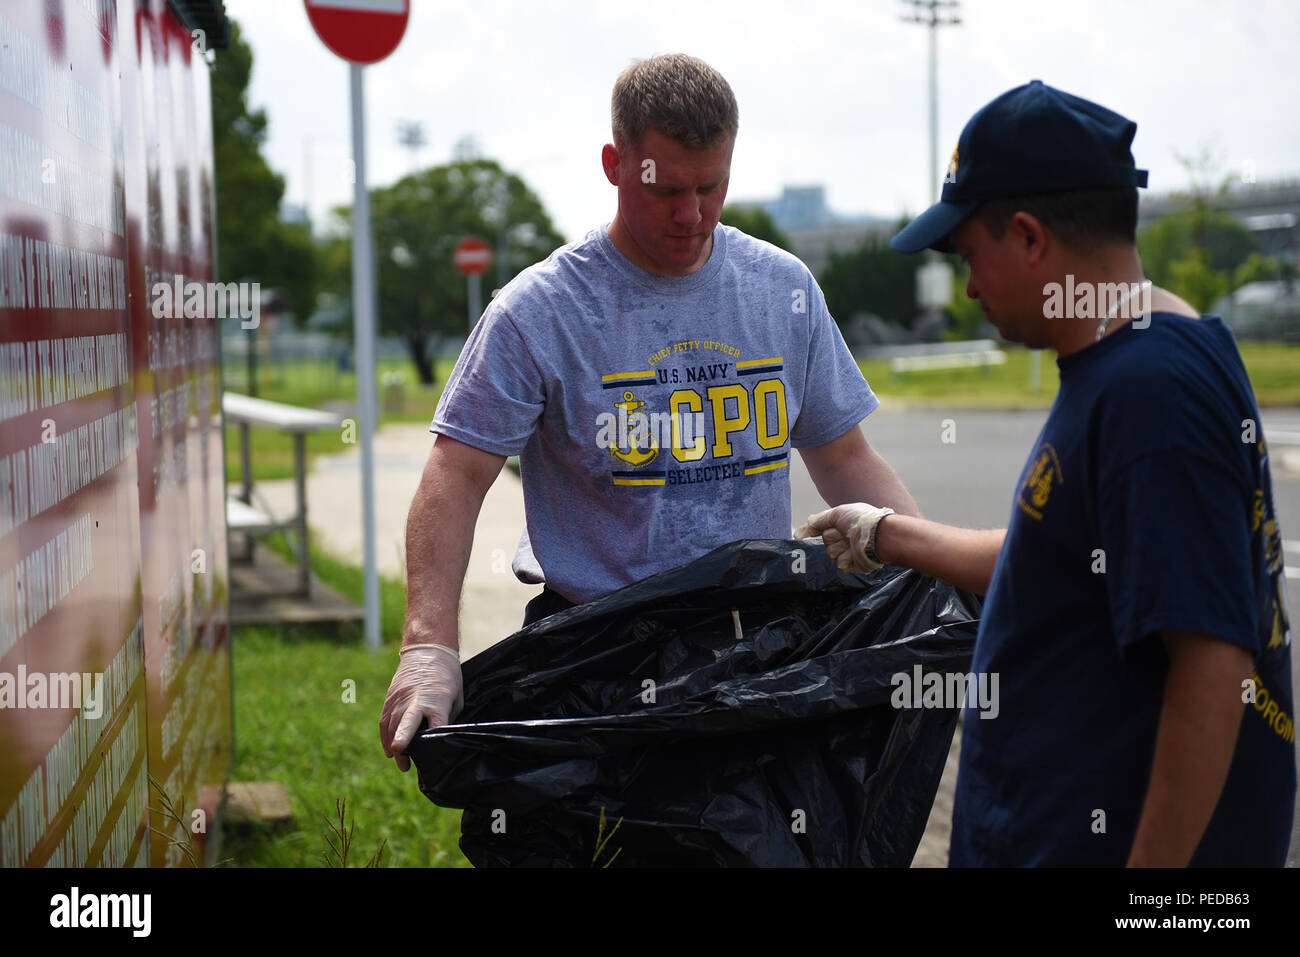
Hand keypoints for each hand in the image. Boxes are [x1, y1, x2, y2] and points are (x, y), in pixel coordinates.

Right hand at [380, 645, 463, 771]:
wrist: (428, 650)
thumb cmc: (448, 676)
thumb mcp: (457, 697)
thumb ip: (448, 718)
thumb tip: (441, 740)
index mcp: (438, 700)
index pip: (436, 724)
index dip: (435, 739)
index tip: (435, 754)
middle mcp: (416, 700)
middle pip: (406, 724)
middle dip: (403, 743)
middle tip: (404, 763)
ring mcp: (400, 698)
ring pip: (392, 727)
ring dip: (395, 747)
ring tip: (402, 764)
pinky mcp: (390, 697)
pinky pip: (384, 721)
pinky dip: (385, 737)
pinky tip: (391, 751)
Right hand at [796, 503, 893, 573]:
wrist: (876, 536)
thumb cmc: (861, 520)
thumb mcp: (837, 513)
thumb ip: (818, 520)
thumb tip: (802, 529)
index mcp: (842, 524)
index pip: (821, 529)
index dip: (812, 531)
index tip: (801, 536)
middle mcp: (845, 537)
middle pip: (825, 541)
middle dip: (832, 537)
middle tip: (843, 534)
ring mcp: (849, 551)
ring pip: (831, 553)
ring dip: (839, 548)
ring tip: (851, 544)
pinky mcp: (853, 564)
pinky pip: (839, 564)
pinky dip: (846, 558)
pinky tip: (854, 554)